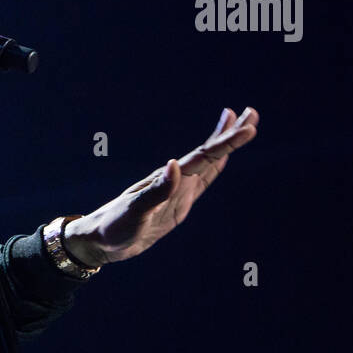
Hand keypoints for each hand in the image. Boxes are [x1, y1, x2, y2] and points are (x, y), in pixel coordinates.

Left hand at [65, 106, 259, 265]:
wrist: (101, 239)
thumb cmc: (115, 226)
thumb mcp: (136, 212)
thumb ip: (157, 191)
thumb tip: (175, 164)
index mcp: (168, 179)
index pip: (204, 156)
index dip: (226, 141)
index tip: (247, 126)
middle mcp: (176, 180)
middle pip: (209, 153)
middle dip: (230, 134)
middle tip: (251, 112)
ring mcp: (178, 191)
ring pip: (208, 163)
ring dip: (224, 145)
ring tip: (241, 126)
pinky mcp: (178, 204)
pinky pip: (202, 182)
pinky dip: (214, 167)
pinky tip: (219, 159)